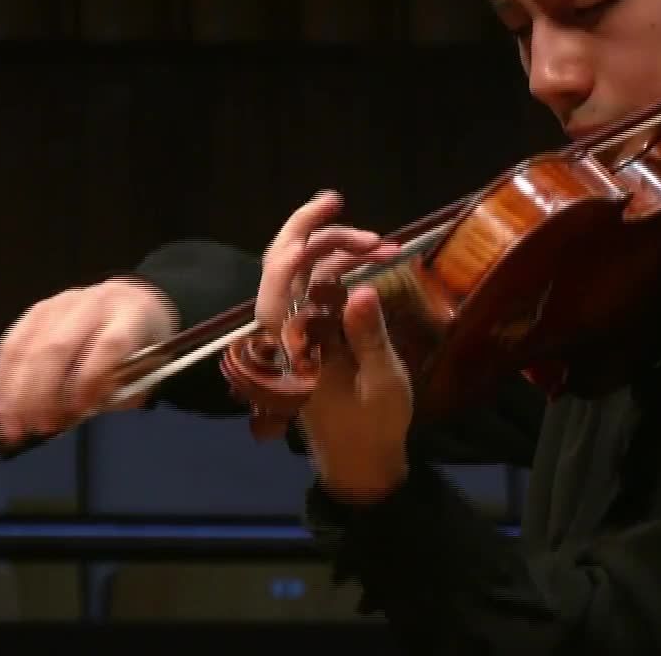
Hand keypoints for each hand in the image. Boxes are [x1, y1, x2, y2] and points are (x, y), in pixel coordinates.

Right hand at [0, 277, 177, 445]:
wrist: (130, 301)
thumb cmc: (141, 344)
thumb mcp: (149, 368)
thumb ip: (119, 391)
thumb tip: (77, 413)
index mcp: (131, 315)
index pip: (109, 345)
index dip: (92, 380)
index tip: (81, 412)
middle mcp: (92, 304)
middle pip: (59, 347)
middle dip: (43, 393)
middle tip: (40, 428)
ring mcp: (59, 304)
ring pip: (28, 347)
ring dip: (15, 393)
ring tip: (14, 428)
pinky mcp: (34, 312)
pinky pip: (10, 346)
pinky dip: (2, 382)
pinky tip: (1, 410)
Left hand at [258, 190, 412, 503]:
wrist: (362, 459)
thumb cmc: (372, 426)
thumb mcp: (382, 383)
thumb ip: (369, 337)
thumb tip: (361, 290)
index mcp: (293, 347)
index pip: (277, 285)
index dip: (294, 246)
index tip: (326, 218)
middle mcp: (288, 333)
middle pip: (282, 266)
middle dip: (309, 229)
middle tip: (337, 201)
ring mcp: (300, 330)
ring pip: (303, 274)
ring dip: (336, 250)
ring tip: (383, 244)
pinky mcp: (316, 332)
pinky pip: (319, 289)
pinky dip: (343, 268)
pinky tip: (375, 259)